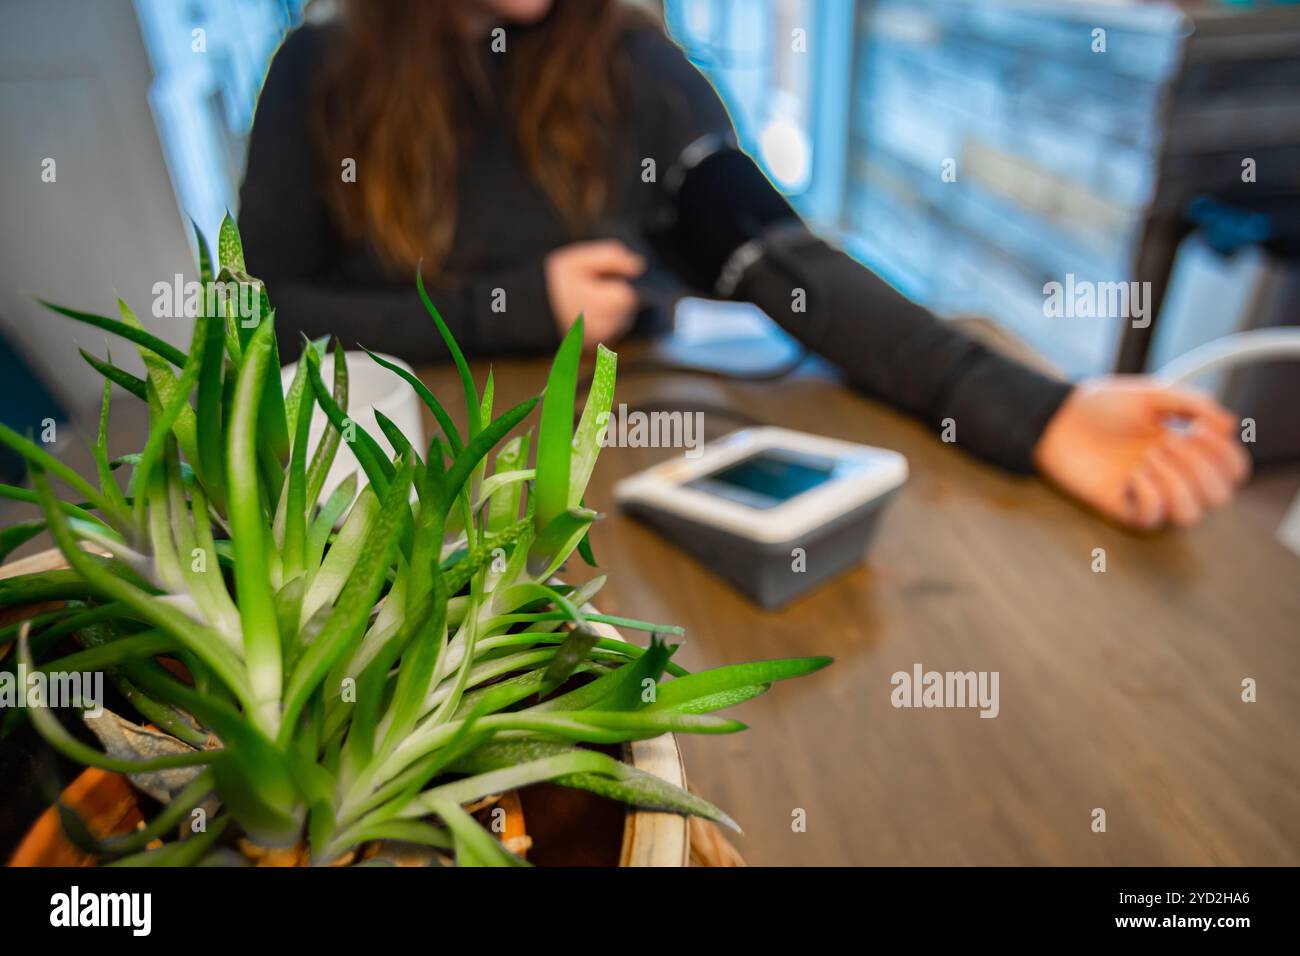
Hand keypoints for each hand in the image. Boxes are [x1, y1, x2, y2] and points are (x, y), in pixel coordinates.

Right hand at [544, 240, 644, 349]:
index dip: (614, 283)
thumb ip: (612, 257)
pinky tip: (584, 313)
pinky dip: (602, 321)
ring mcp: (598, 340)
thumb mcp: (580, 260)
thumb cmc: (555, 282)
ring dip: (610, 309)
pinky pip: (610, 330)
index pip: (628, 295)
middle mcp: (604, 328)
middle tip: (587, 291)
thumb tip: (638, 266)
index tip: (594, 281)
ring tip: (584, 301)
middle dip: (613, 297)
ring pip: (620, 321)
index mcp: (604, 306)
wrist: (529, 308)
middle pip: (626, 310)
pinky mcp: (592, 347)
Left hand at [1033, 377, 1249, 529]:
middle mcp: (1172, 476)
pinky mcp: (1121, 507)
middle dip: (1200, 467)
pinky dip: (1149, 495)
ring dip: (1177, 483)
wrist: (1058, 417)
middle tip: (1167, 442)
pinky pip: (1152, 519)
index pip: (1231, 471)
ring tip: (1148, 458)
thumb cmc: (1101, 406)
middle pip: (1219, 497)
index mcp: (1186, 450)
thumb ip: (1195, 404)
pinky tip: (1131, 475)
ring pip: (1190, 515)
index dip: (1227, 456)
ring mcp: (1148, 494)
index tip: (1200, 429)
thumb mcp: (1153, 394)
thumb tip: (1232, 425)